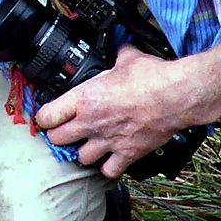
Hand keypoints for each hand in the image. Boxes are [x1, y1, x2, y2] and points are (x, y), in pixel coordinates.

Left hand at [31, 45, 211, 179]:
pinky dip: (108, 167)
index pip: (47, 116)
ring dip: (84, 152)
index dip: (45, 117)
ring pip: (81, 158)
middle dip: (60, 135)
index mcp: (84, 98)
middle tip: (68, 130)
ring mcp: (108, 141)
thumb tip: (122, 50)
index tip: (49, 116)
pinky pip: (109, 171)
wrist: (176, 96)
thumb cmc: (152, 77)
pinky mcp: (127, 154)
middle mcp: (91, 123)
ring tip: (90, 144)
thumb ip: (118, 57)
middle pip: (58, 140)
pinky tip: (111, 159)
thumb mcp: (128, 59)